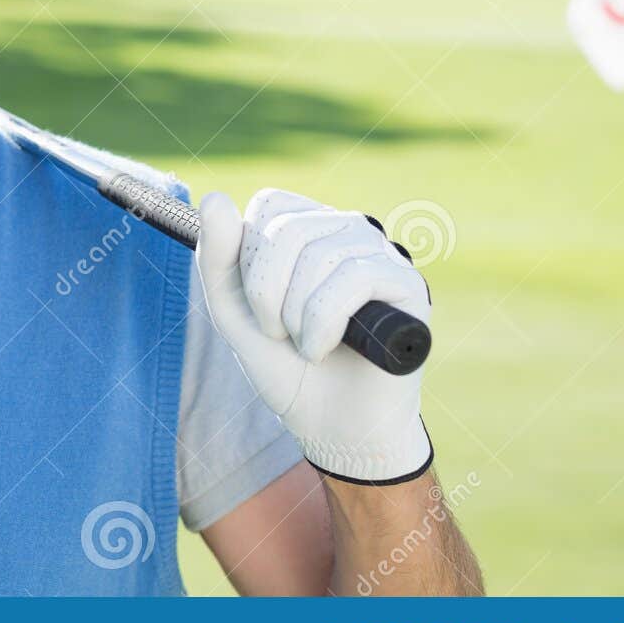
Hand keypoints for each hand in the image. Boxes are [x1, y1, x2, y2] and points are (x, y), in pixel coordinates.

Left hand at [197, 187, 432, 483]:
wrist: (332, 425)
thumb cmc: (286, 366)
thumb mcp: (233, 312)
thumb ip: (217, 257)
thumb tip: (216, 197)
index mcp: (308, 227)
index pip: (270, 205)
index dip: (249, 257)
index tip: (257, 303)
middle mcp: (346, 229)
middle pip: (288, 230)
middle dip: (266, 294)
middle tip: (278, 332)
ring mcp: (380, 253)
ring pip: (319, 257)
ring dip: (295, 316)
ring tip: (305, 346)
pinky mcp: (407, 284)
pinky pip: (355, 279)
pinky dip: (323, 324)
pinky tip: (326, 349)